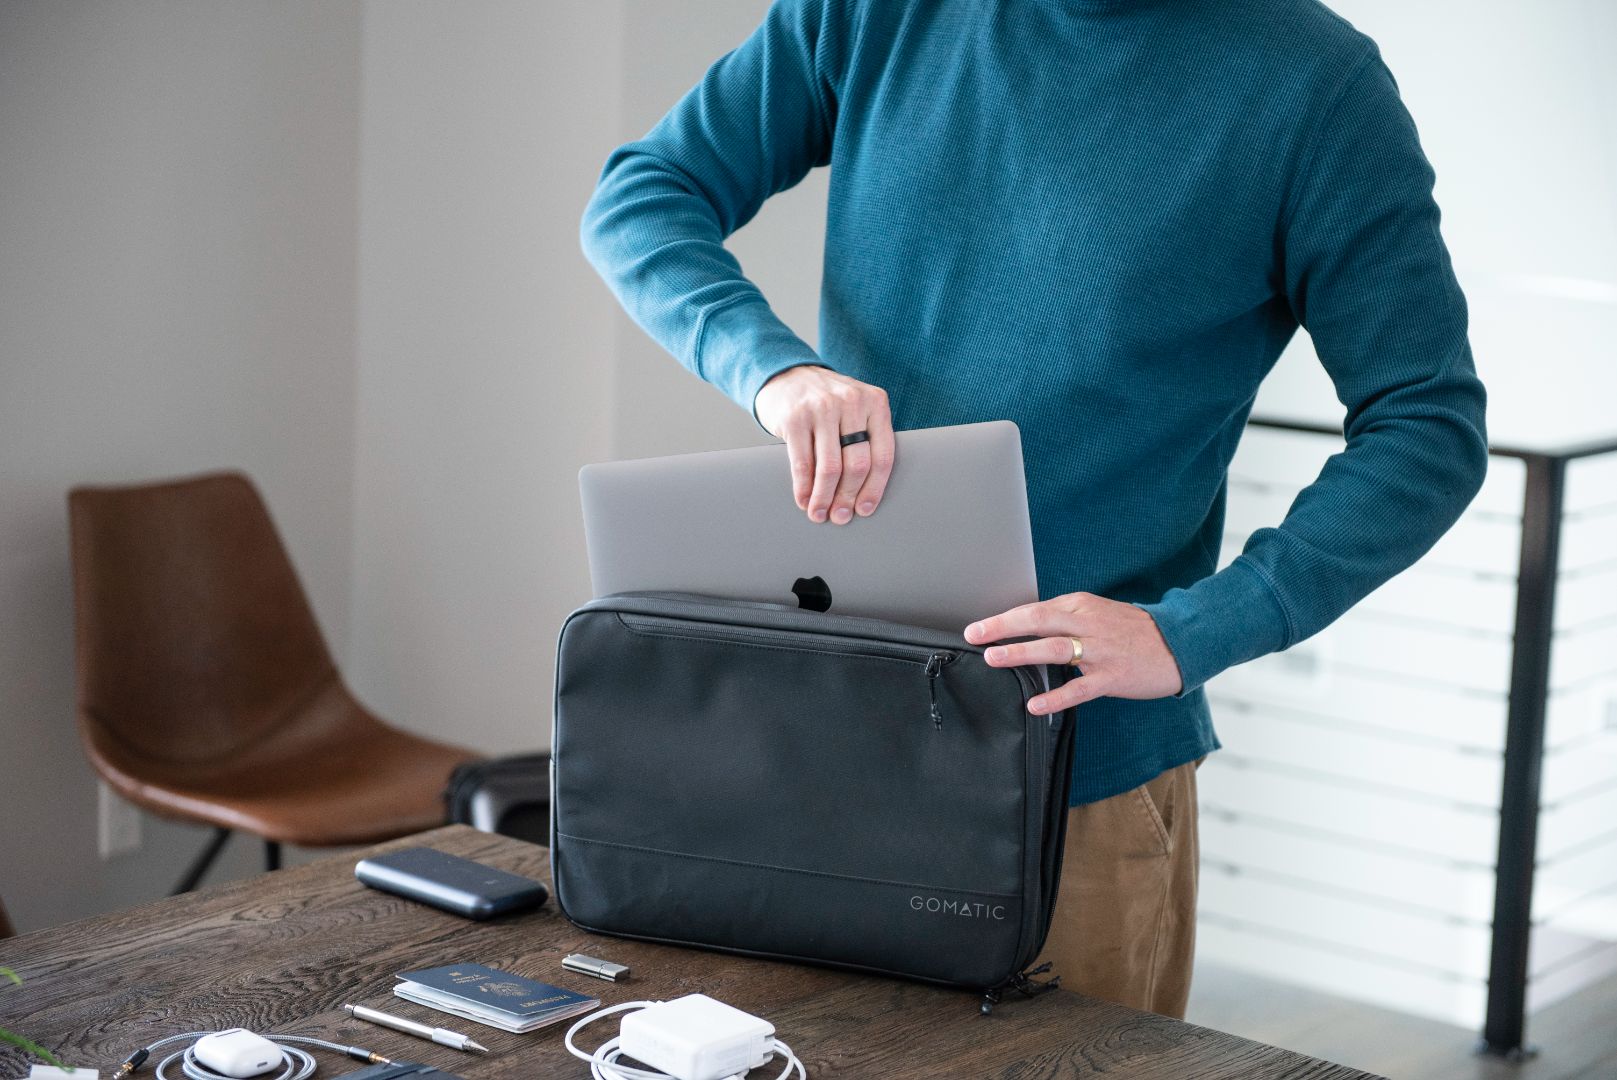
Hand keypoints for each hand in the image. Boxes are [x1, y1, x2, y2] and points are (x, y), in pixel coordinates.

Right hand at [755, 365, 894, 524]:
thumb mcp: (856, 408)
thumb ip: (867, 437)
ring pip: (829, 468)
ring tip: (820, 514)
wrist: (787, 375)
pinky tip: (804, 500)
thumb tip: (866, 493)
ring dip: (824, 498)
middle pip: (857, 465)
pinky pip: (802, 463)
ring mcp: (821, 408)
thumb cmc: (826, 402)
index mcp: (875, 402)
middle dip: (848, 498)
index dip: (874, 489)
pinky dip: (803, 488)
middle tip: (841, 517)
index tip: (865, 510)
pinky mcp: (794, 417)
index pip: (882, 455)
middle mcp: (851, 402)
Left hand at [964, 592, 1182, 712]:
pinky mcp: (1112, 677)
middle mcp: (1088, 624)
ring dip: (1022, 652)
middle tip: (975, 635)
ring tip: (995, 658)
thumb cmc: (1132, 630)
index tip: (977, 627)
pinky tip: (1035, 705)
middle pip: (1039, 620)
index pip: (1035, 608)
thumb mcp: (1097, 613)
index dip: (1004, 617)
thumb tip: (1026, 626)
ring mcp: (1100, 651)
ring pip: (1054, 649)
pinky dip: (1055, 696)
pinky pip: (1079, 688)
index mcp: (1081, 606)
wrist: (1178, 643)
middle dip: (1003, 627)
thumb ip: (1065, 618)